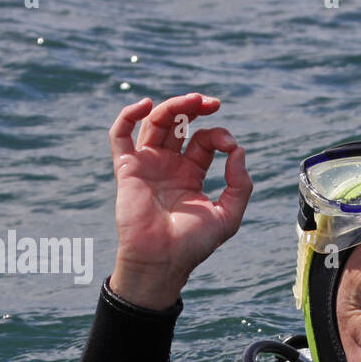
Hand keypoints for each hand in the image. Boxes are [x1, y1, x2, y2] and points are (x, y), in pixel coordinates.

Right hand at [106, 93, 251, 309]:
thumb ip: (240, 184)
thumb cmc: (194, 244)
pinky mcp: (127, 168)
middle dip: (195, 108)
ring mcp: (147, 164)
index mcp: (191, 174)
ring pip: (155, 123)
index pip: (204, 141)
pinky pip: (120, 135)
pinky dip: (128, 115)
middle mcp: (169, 165)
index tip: (230, 145)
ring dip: (172, 106)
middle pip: (179, 124)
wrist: (163, 261)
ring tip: (192, 100)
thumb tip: (239, 151)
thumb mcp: (228, 215)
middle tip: (212, 102)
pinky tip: (145, 105)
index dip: (219, 136)